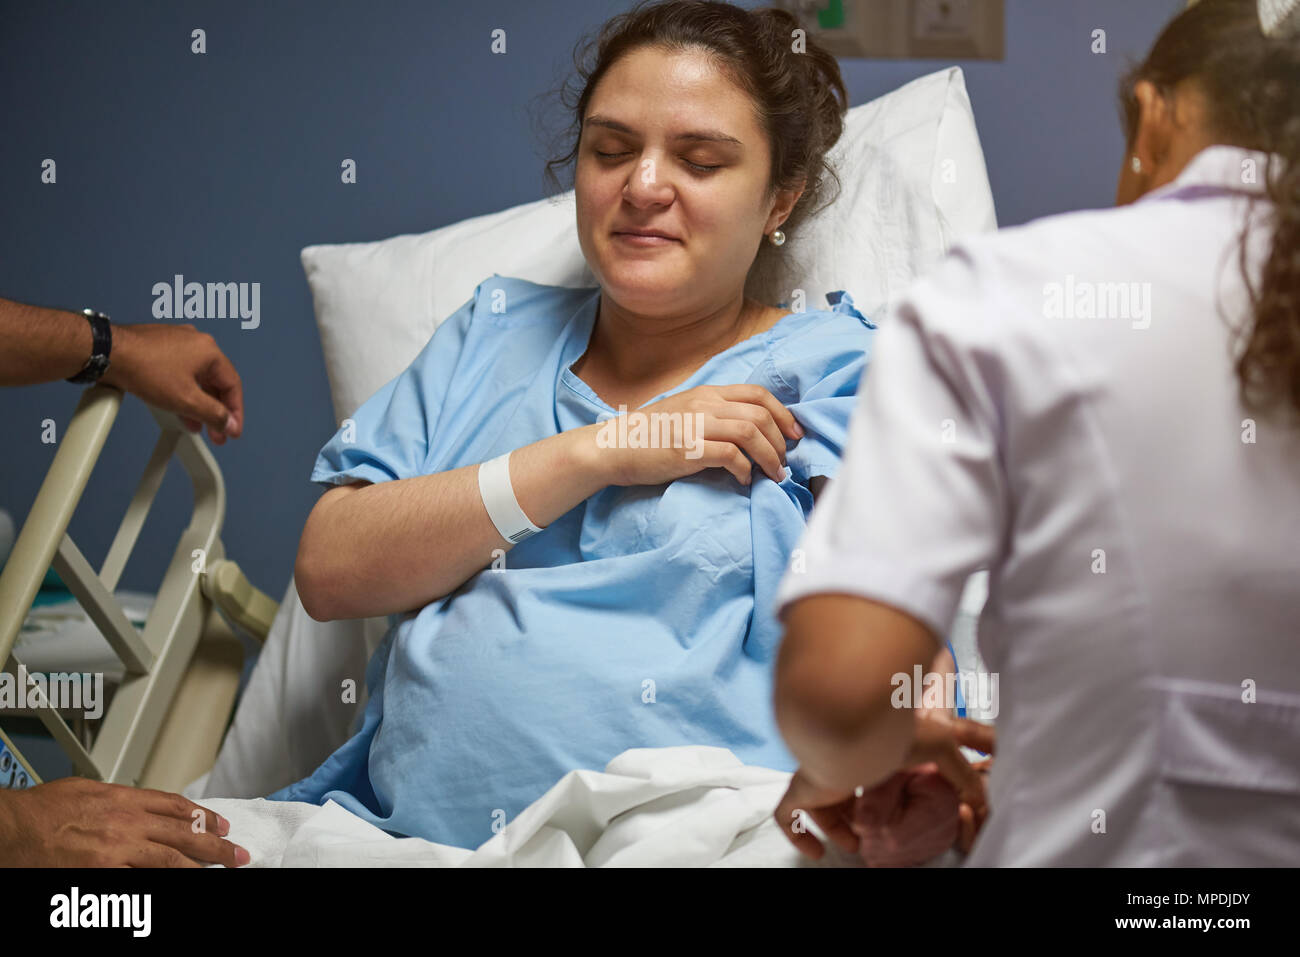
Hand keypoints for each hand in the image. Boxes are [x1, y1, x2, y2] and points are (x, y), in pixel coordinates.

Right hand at [0, 777, 250, 866]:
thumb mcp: (88, 790)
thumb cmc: (40, 810)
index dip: (204, 817)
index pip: (177, 807)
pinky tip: (182, 882)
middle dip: (216, 845)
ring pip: (172, 860)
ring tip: (222, 871)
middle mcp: (127, 823)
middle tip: (237, 854)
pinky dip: (165, 882)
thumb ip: (119, 799)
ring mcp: (117, 851)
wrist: (12, 826)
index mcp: (125, 799)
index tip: (221, 825)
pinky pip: (143, 882)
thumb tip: (140, 806)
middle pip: (185, 834)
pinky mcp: (103, 874)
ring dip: (201, 866)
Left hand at [101, 324, 243, 444]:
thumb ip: (213, 414)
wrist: (107, 353)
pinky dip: (183, 390)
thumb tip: (228, 423)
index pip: (232, 386)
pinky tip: (178, 404)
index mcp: (209, 351)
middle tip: (216, 432)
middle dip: (215, 410)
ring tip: (195, 423)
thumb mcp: (186, 400)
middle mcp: (196, 342)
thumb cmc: (143, 367)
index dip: (235, 412)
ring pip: (197, 377)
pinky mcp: (160, 345)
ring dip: (198, 402)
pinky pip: (180, 371)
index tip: (232, 429)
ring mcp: (177, 341)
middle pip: (215, 382)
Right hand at [591, 384, 803, 487]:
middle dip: (781, 441)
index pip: (757, 393)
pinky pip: (731, 455)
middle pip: (760, 414)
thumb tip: (750, 432)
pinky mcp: (687, 450)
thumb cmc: (648, 436)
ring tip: (773, 474)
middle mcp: (703, 404)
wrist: (612, 447)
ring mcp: (695, 425)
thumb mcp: (684, 413)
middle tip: (785, 461)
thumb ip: (714, 415)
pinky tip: (744, 480)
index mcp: (706, 393)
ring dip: (769, 456)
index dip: (783, 413)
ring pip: (751, 432)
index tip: (794, 435)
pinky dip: (745, 470)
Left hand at [775, 712, 994, 862]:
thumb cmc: (895, 731)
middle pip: (839, 788)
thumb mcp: (940, 747)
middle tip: (867, 833)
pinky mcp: (802, 789)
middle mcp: (839, 758)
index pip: (866, 765)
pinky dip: (797, 835)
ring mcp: (816, 774)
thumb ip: (960, 770)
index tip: (889, 808)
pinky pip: (785, 815)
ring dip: (832, 827)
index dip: (876, 789)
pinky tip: (815, 851)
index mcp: (866, 746)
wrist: (856, 725)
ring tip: (853, 844)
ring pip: (815, 803)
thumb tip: (981, 794)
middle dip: (852, 813)